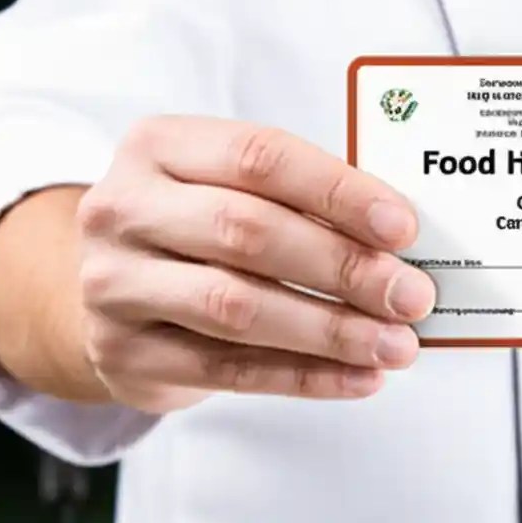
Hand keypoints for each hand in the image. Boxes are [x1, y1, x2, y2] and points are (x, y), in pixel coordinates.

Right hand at [74, 116, 433, 412]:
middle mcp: (124, 209)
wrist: (110, 290)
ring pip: (235, 307)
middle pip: (247, 232)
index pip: (260, 158)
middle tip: (411, 294)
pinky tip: (360, 376)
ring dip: (331, 330)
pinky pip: (229, 371)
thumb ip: (301, 200)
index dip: (338, 191)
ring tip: (396, 344)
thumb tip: (399, 240)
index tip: (403, 226)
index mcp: (159, 146)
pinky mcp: (124, 354)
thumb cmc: (195, 226)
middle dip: (343, 266)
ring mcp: (114, 284)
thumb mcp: (228, 186)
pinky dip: (305, 376)